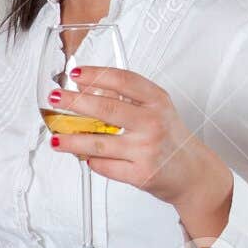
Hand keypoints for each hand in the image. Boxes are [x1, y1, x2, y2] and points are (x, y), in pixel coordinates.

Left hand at [47, 66, 233, 236]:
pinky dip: (91, 161)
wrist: (192, 172)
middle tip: (55, 98)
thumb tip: (85, 87)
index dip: (95, 74)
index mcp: (157, 101)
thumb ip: (126, 97)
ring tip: (56, 138)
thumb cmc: (169, 137)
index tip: (75, 74)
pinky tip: (85, 157)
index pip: (123, 80)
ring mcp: (146, 149)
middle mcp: (153, 123)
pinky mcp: (140, 174)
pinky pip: (105, 166)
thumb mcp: (156, 109)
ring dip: (71, 140)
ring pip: (98, 143)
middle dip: (74, 102)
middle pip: (106, 108)